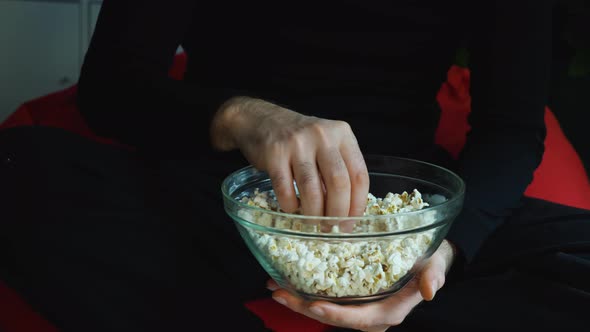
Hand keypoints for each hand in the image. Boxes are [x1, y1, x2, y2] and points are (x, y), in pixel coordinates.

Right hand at [210, 96, 369, 216]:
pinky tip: (291, 208)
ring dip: (314, 214)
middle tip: (332, 228)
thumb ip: (338, 168)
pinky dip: (290, 205)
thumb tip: (347, 211)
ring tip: (313, 223)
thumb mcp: (325, 143)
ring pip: (312, 189)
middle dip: (337, 213)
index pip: (358, 175)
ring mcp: (297, 143)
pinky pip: (285, 189)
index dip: (357, 204)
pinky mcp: (274, 153)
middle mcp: (322, 135)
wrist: (259, 120)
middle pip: (338, 183)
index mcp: (342, 134)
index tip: (351, 222)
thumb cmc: (297, 138)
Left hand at [267, 240, 455, 331]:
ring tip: (275, 287)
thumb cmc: (430, 261)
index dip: (335, 314)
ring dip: (298, 300)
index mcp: (389, 311)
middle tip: (279, 294)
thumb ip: (433, 276)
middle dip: (304, 308)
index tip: (313, 306)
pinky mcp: (351, 296)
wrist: (427, 258)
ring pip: (325, 309)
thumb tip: (429, 290)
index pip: (359, 318)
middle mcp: (371, 313)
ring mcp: (359, 306)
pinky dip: (304, 291)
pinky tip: (285, 280)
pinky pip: (325, 298)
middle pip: (334, 316)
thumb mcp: (435, 264)